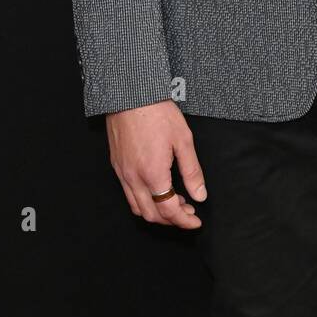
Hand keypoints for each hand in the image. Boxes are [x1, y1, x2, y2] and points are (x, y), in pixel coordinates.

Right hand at [106, 100, 206, 228]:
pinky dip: (144, 202)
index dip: (184, 221)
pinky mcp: (117, 166)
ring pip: (138, 208)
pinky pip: (128, 195)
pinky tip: (157, 190)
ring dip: (157, 213)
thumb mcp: (183, 140)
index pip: (168, 211)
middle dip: (172, 220)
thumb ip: (192, 172)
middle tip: (189, 212)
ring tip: (175, 202)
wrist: (130, 94)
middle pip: (152, 215)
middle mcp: (133, 178)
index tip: (196, 222)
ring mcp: (122, 173)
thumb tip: (200, 196)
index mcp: (152, 174)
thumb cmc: (158, 112)